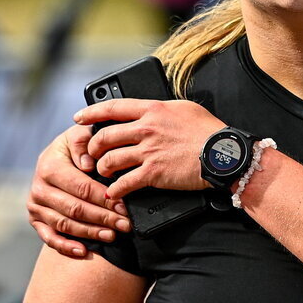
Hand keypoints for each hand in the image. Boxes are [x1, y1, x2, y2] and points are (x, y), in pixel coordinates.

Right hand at [28, 126, 131, 257]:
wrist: (59, 157)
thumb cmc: (77, 146)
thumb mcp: (80, 135)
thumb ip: (84, 142)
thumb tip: (88, 163)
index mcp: (49, 166)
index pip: (81, 188)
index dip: (104, 199)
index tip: (124, 207)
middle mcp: (39, 188)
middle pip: (75, 209)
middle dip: (103, 218)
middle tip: (125, 225)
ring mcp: (36, 206)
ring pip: (65, 224)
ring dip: (90, 233)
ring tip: (112, 236)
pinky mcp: (36, 219)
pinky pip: (49, 237)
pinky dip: (65, 246)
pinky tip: (83, 251)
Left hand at [74, 98, 225, 198]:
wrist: (223, 153)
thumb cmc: (210, 130)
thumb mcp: (185, 108)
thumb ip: (163, 109)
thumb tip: (152, 110)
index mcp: (152, 110)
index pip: (112, 108)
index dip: (91, 113)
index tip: (79, 118)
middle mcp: (145, 128)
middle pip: (104, 136)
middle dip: (92, 146)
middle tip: (92, 153)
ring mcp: (148, 151)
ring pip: (109, 159)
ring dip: (102, 168)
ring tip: (103, 173)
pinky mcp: (153, 173)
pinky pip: (124, 183)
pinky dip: (115, 191)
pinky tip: (113, 194)